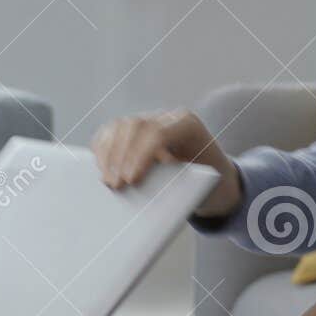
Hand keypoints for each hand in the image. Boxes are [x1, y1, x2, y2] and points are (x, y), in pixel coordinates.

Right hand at [90, 109, 241, 217]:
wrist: (214, 173)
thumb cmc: (208, 183)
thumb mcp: (201, 184)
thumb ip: (180, 186)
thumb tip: (146, 198)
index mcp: (188, 126)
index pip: (159, 133)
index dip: (141, 156)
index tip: (131, 180)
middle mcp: (169, 118)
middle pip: (136, 126)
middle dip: (121, 156)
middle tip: (114, 185)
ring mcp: (151, 119)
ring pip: (122, 125)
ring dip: (109, 152)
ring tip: (106, 180)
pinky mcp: (137, 127)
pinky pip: (114, 130)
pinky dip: (104, 146)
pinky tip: (101, 166)